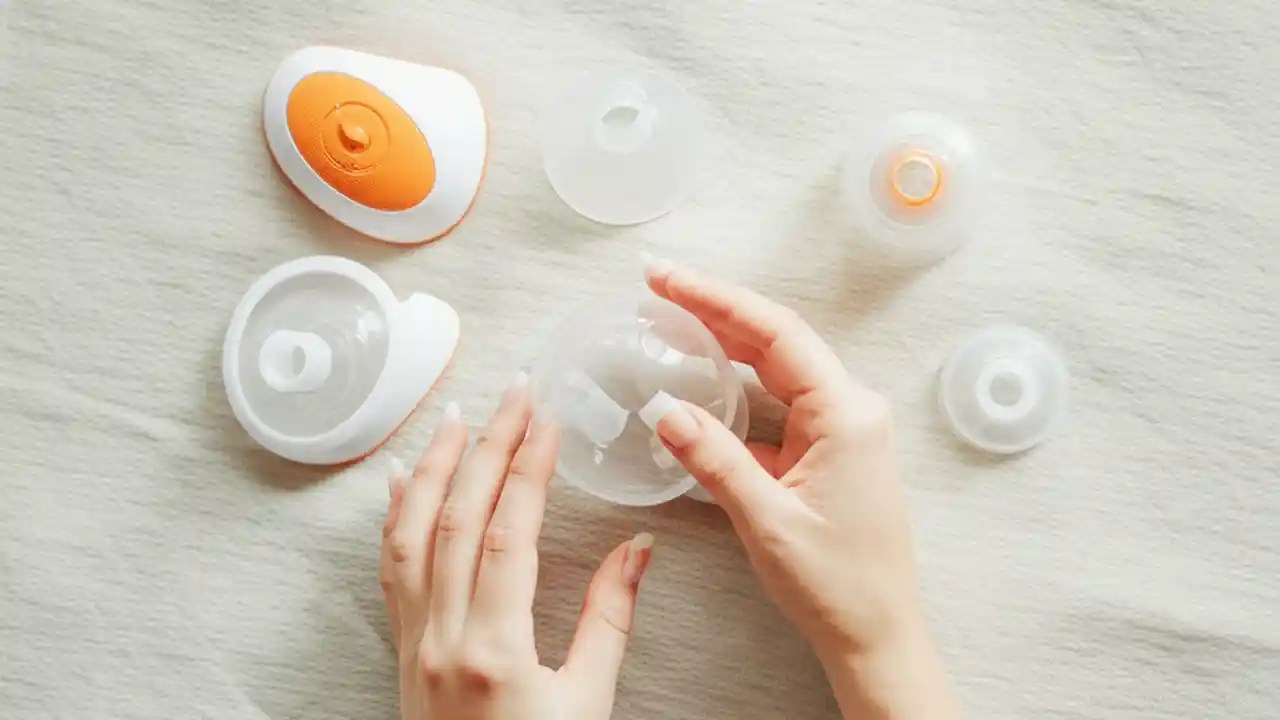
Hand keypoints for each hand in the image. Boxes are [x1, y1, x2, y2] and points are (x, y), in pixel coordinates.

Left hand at [379, 375, 653, 719]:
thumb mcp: (589, 702)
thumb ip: (611, 619)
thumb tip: (637, 549)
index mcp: (496, 650)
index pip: (507, 533)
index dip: (528, 469)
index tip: (547, 421)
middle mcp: (443, 637)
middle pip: (458, 518)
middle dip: (489, 446)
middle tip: (515, 393)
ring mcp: (415, 642)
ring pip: (412, 534)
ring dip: (434, 467)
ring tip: (457, 417)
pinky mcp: (404, 649)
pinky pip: (390, 568)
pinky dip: (395, 516)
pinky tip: (401, 481)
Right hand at [644, 261, 956, 718]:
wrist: (876, 634)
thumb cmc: (836, 584)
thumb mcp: (766, 520)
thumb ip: (714, 459)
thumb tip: (666, 410)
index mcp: (846, 414)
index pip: (775, 332)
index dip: (716, 298)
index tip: (667, 278)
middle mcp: (852, 409)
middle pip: (776, 338)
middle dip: (715, 308)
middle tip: (658, 284)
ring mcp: (844, 428)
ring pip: (778, 365)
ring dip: (727, 340)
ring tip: (674, 315)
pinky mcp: (832, 449)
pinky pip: (781, 400)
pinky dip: (741, 384)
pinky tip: (706, 376)